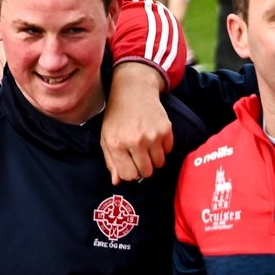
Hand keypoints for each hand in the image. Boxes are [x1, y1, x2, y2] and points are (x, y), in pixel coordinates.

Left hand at [101, 63, 172, 184]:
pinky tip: (153, 136)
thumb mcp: (106, 137)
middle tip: (138, 156)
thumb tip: (117, 182)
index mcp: (116, 144)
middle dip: (143, 168)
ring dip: (153, 159)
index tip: (129, 166)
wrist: (133, 91)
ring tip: (145, 145)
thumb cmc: (116, 116)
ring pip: (159, 164)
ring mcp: (152, 136)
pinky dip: (162, 148)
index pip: (128, 175)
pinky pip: (168, 151)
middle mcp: (135, 141)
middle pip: (146, 172)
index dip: (129, 174)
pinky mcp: (166, 130)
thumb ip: (111, 161)